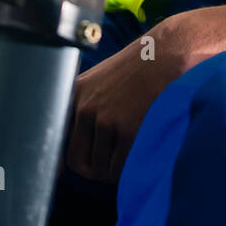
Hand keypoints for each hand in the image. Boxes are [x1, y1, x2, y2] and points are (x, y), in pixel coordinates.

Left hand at [64, 24, 187, 184]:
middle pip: (78, 161)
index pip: (55, 137)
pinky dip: (129, 169)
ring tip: (131, 149)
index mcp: (77, 94)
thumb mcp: (102, 80)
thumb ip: (86, 106)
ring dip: (115, 168)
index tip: (66, 172)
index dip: (59, 160)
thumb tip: (71, 153)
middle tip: (110, 164)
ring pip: (101, 169)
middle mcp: (87, 108)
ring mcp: (107, 121)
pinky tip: (138, 152)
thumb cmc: (140, 67)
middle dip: (94, 169)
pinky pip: (120, 169)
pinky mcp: (127, 132)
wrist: (169, 54)